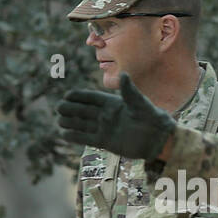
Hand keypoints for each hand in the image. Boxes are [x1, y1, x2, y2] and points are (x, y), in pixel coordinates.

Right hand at [57, 72, 175, 159]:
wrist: (158, 139)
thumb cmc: (152, 118)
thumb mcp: (140, 103)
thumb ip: (129, 91)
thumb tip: (124, 75)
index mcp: (113, 103)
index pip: (92, 98)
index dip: (80, 96)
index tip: (67, 95)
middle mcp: (107, 115)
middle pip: (84, 111)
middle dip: (71, 108)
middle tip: (59, 107)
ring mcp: (105, 128)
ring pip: (83, 124)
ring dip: (71, 122)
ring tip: (59, 120)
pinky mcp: (106, 142)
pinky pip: (87, 138)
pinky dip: (76, 137)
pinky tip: (65, 134)